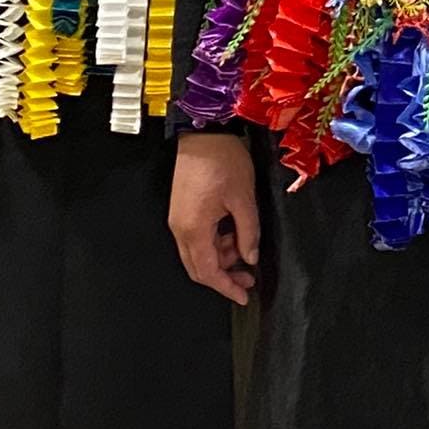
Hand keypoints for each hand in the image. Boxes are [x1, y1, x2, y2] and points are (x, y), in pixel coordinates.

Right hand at [169, 131, 259, 304]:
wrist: (202, 132)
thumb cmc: (224, 161)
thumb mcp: (243, 197)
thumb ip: (247, 232)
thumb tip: (250, 258)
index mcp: (194, 229)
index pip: (208, 272)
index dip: (226, 288)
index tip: (243, 297)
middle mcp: (180, 229)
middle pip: (199, 267)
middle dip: (224, 277)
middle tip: (248, 278)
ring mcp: (178, 219)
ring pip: (197, 253)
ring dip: (221, 257)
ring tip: (245, 249)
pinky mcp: (182, 210)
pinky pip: (196, 238)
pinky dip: (215, 243)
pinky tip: (233, 234)